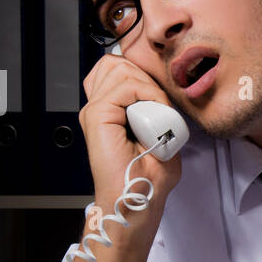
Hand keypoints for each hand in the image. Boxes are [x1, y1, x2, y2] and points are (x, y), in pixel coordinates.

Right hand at [80, 54, 183, 216]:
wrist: (139, 198)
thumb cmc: (149, 178)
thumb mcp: (161, 136)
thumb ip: (158, 113)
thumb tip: (166, 98)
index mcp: (110, 111)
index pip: (119, 70)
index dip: (143, 76)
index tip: (162, 101)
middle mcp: (99, 108)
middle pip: (116, 63)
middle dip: (144, 76)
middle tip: (159, 104)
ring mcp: (95, 111)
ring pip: (119, 68)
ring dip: (147, 85)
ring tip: (157, 110)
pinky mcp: (97, 116)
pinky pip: (125, 85)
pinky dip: (148, 93)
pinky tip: (156, 111)